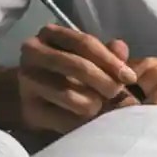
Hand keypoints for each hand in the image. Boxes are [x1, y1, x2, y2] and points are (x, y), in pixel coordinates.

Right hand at [17, 24, 139, 134]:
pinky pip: (61, 116)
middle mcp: (33, 52)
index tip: (130, 78)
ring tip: (102, 107)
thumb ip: (106, 53)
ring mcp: (27, 80)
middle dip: (103, 81)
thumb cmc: (66, 71)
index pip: (84, 43)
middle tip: (117, 93)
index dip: (110, 60)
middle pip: (76, 65)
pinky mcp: (29, 108)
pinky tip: (91, 122)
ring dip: (92, 103)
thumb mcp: (86, 57)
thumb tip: (121, 48)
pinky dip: (80, 121)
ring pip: (67, 93)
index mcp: (50, 34)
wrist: (33, 96)